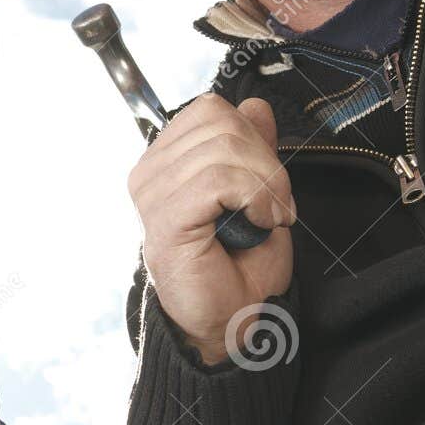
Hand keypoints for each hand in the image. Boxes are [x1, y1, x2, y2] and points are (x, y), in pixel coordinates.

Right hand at [127, 94, 295, 363]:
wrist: (230, 321)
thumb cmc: (238, 267)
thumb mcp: (258, 192)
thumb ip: (252, 148)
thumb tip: (253, 104)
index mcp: (165, 162)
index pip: (210, 109)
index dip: (251, 136)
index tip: (267, 182)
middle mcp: (149, 174)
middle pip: (220, 122)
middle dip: (265, 161)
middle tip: (274, 204)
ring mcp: (151, 196)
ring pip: (224, 148)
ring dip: (265, 184)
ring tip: (267, 218)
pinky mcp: (163, 220)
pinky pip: (218, 180)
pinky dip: (254, 198)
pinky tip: (258, 223)